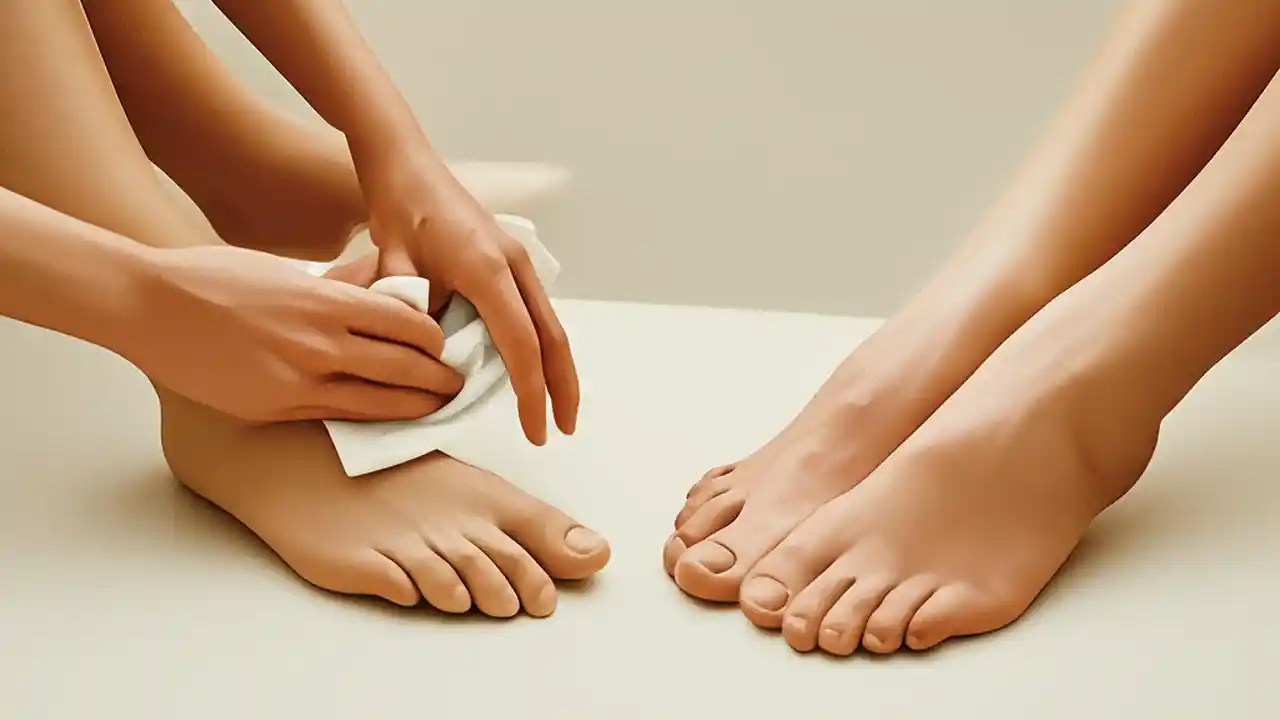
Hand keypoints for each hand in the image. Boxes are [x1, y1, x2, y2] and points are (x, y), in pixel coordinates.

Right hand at [124, 245, 462, 421]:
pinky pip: (340, 417)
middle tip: (458, 385)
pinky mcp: (277, 408)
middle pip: (406, 367)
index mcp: (327, 301)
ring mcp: (299, 381)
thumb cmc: (216, 278)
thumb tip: (385, 285)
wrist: (150, 306)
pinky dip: (372, 418)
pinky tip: (386, 418)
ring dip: (417, 408)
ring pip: (380, 402)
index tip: (444, 345)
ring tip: (437, 408)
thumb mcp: (289, 271)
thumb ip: (341, 285)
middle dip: (440, 379)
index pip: (407, 323)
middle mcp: (320, 343)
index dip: (435, 340)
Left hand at [353, 141, 578, 444]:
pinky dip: (540, 346)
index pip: (520, 344)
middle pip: (553, 338)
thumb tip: (436, 363)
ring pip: (550, 326)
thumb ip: (414, 317)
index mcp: (489, 270)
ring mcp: (519, 262)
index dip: (530, 393)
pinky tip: (532, 370)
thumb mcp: (396, 268)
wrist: (407, 166)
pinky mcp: (512, 261)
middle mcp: (516, 266)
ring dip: (555, 369)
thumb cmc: (399, 211)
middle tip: (562, 430)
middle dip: (562, 388)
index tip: (534, 430)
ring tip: (555, 409)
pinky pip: (535, 312)